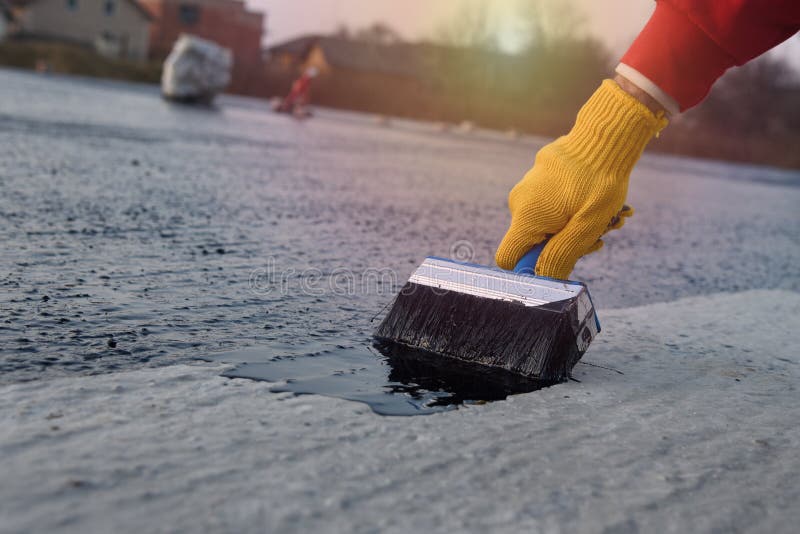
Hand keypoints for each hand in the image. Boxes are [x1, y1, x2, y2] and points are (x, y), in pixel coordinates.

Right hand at [495, 79, 666, 278]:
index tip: (559, 259)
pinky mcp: (538, 175)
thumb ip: (563, 254)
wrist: (606, 134)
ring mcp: (527, 186)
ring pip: (546, 221)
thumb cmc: (600, 181)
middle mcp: (519, 202)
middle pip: (534, 241)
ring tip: (606, 215)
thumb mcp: (587, 226)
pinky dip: (571, 207)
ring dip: (573, 225)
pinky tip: (596, 198)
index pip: (508, 258)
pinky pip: (550, 202)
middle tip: (598, 237)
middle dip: (564, 244)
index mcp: (526, 217)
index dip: (531, 267)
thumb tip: (546, 278)